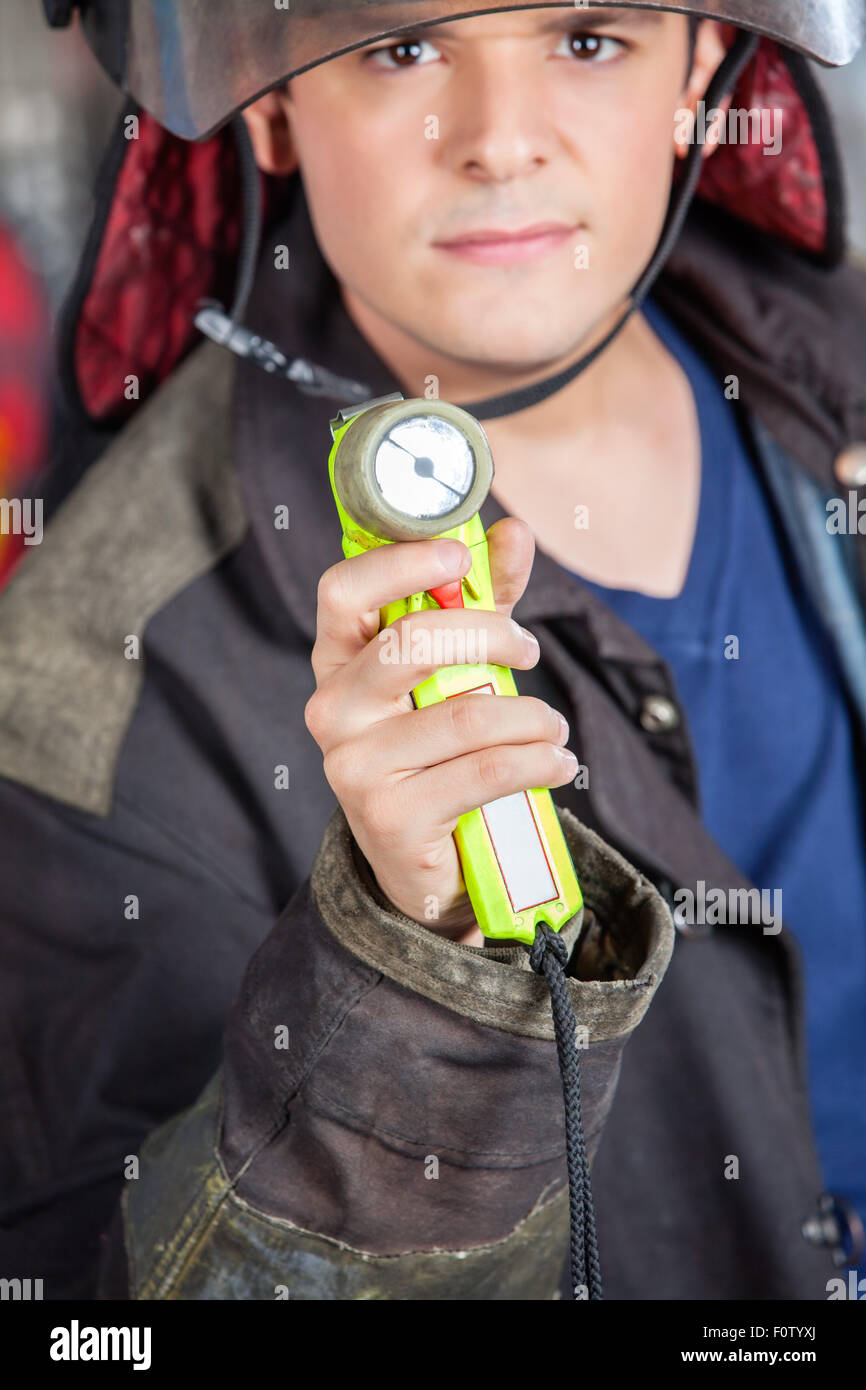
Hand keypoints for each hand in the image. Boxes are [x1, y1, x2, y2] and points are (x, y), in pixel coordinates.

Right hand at [304, 518, 576, 944]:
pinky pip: (484, 772)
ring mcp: (354, 766)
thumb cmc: (434, 742)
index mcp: (337, 659)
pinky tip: (558, 763)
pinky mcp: (390, 816)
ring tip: (555, 726)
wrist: (415, 854)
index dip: (399, 563)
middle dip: (489, 635)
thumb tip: (512, 530)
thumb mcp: (455, 666)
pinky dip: (538, 762)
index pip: (344, 591)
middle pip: (410, 645)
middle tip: (527, 647)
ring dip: (531, 716)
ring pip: (464, 716)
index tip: (458, 554)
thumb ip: (481, 597)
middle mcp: (332, 708)